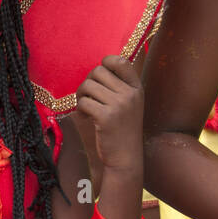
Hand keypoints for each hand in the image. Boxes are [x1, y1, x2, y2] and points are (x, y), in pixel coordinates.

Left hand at [76, 55, 142, 176]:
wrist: (126, 158)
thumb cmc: (122, 130)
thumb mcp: (129, 105)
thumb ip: (118, 86)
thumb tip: (97, 69)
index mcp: (136, 88)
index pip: (120, 61)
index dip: (105, 63)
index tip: (99, 78)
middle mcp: (130, 94)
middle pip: (97, 71)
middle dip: (88, 83)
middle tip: (88, 97)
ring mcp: (119, 105)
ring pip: (88, 86)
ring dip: (81, 96)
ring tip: (87, 108)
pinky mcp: (106, 117)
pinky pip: (83, 102)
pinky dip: (80, 110)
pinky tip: (88, 118)